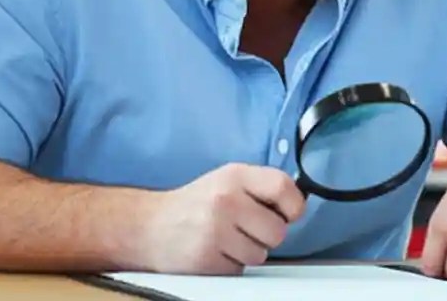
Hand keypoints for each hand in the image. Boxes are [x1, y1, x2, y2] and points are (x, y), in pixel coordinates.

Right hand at [135, 163, 304, 273]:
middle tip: (247, 229)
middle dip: (267, 236)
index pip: (284, 188)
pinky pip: (240, 270)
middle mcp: (226, 200)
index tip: (288, 214)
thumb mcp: (226, 180)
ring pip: (261, 255)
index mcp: (235, 176)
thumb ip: (260, 187)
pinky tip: (215, 251)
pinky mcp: (206, 259)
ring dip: (248, 252)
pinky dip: (231, 265)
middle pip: (278, 231)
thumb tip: (297, 204)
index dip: (293, 206)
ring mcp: (215, 231)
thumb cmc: (196, 204)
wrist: (149, 226)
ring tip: (226, 240)